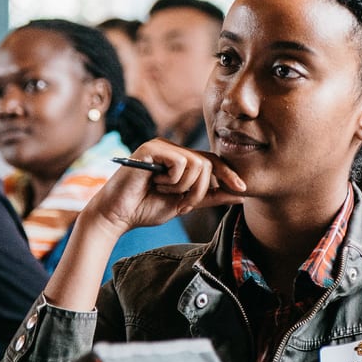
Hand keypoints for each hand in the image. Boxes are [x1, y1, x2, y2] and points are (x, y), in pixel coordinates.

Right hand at [88, 139, 246, 235]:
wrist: (118, 215)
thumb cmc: (146, 208)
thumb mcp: (185, 204)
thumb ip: (211, 197)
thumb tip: (240, 194)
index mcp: (180, 160)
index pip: (212, 162)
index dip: (228, 175)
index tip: (243, 190)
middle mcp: (172, 149)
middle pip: (208, 163)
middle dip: (201, 190)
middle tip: (183, 204)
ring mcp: (161, 146)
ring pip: (197, 165)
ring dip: (185, 188)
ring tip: (165, 193)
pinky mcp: (151, 148)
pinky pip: (181, 163)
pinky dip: (173, 182)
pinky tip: (155, 185)